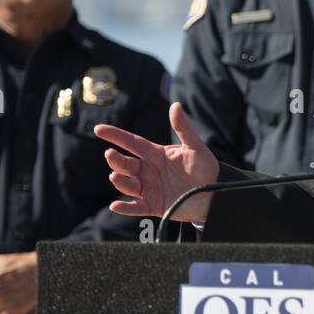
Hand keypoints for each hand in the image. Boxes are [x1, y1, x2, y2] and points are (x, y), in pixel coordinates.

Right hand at [96, 102, 218, 223]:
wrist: (215, 193)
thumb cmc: (205, 168)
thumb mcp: (195, 147)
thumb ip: (184, 128)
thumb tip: (176, 105)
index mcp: (155, 154)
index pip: (130, 142)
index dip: (115, 135)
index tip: (98, 129)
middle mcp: (148, 170)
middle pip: (125, 164)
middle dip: (115, 159)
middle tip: (110, 154)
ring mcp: (149, 188)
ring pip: (127, 184)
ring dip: (119, 181)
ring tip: (115, 176)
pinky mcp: (153, 205)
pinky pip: (135, 207)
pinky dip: (125, 208)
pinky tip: (115, 205)